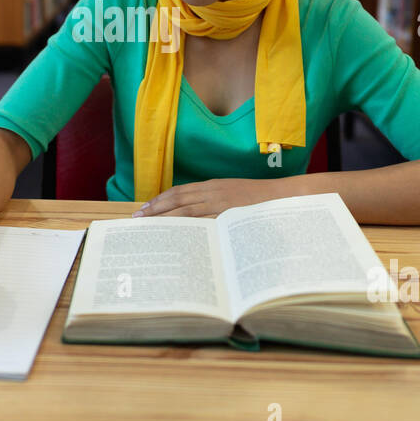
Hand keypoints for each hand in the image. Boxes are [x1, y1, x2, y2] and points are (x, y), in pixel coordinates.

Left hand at [131, 177, 289, 217]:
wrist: (281, 197)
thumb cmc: (258, 199)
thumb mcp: (232, 195)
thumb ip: (214, 201)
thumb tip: (195, 215)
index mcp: (213, 186)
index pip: (180, 191)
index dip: (161, 199)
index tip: (145, 207)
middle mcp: (213, 192)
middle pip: (177, 199)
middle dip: (156, 209)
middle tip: (138, 218)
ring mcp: (220, 204)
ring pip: (186, 211)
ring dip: (165, 218)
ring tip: (149, 226)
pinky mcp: (228, 215)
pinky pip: (202, 222)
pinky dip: (187, 228)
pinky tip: (175, 235)